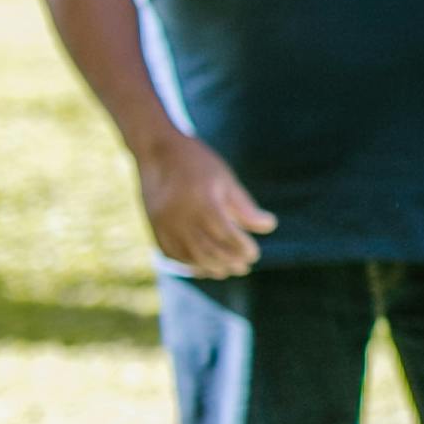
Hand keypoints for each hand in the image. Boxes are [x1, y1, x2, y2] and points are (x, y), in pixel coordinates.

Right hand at [131, 133, 277, 279]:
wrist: (157, 152)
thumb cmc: (198, 163)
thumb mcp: (226, 180)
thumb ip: (244, 207)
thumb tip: (269, 226)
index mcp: (204, 203)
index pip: (227, 235)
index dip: (242, 248)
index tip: (254, 254)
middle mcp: (182, 217)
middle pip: (209, 250)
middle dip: (228, 261)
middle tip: (244, 267)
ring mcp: (164, 224)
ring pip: (190, 256)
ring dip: (210, 267)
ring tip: (226, 271)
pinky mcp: (154, 227)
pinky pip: (172, 253)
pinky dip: (188, 263)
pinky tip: (202, 267)